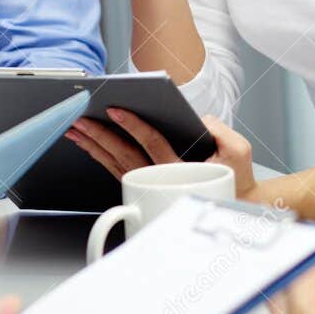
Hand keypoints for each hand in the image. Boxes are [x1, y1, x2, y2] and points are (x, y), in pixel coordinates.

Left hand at [66, 110, 256, 195]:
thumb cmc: (234, 177)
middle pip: (125, 156)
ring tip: (76, 129)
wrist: (233, 203)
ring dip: (94, 146)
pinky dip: (101, 156)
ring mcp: (150, 187)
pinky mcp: (145, 187)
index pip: (153, 144)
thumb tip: (195, 118)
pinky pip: (118, 170)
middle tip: (80, 119)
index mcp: (182, 170)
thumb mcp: (238, 150)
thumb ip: (219, 130)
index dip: (133, 126)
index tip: (116, 110)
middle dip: (100, 136)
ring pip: (117, 164)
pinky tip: (89, 144)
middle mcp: (162, 180)